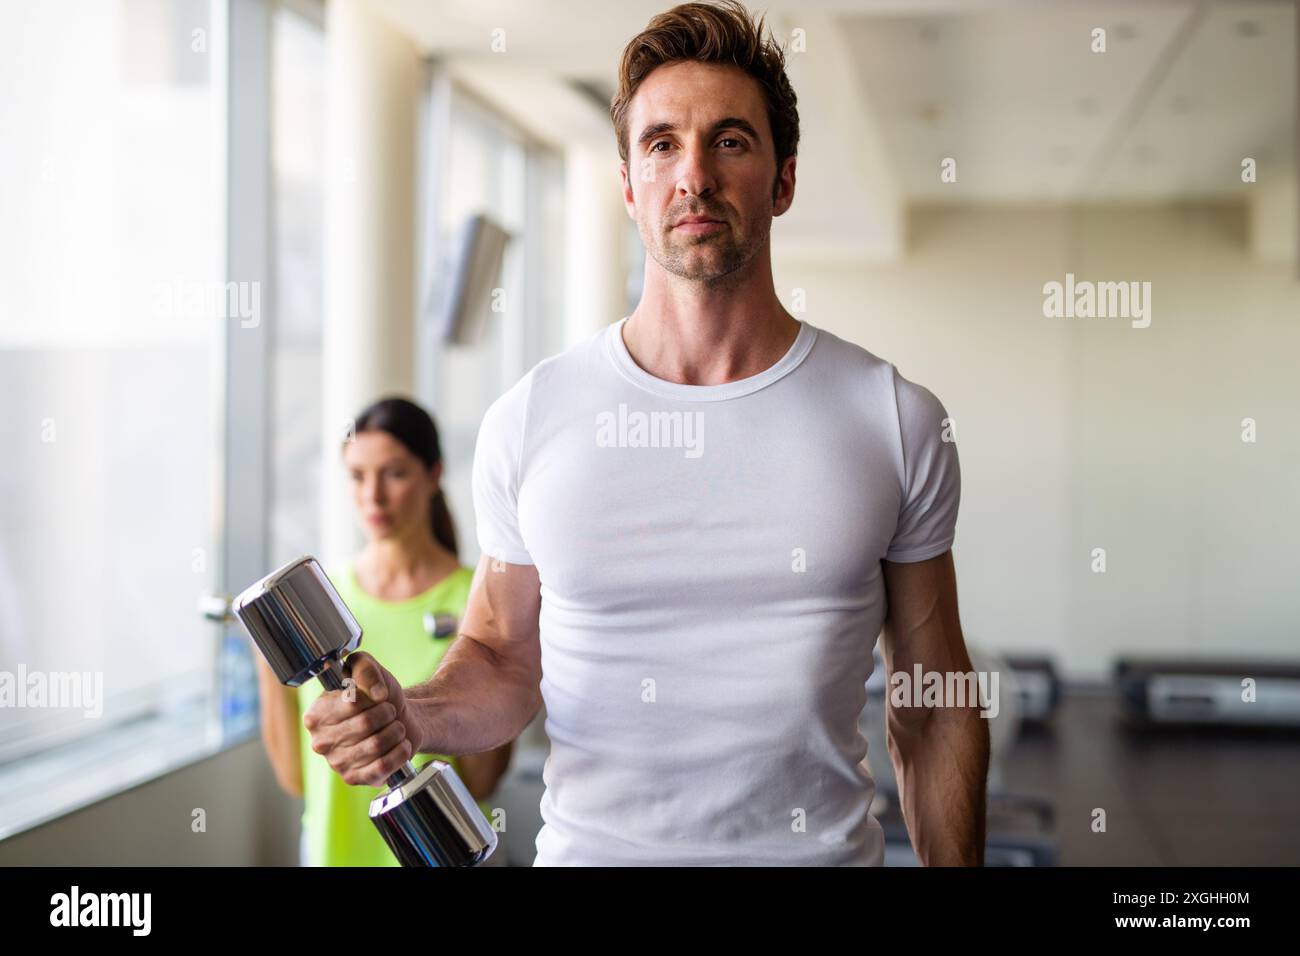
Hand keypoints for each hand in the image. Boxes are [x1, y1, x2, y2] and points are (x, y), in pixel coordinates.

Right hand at [301, 652, 418, 786]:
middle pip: (365, 724)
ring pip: (376, 745)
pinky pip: (383, 766)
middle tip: (390, 711)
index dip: (373, 697)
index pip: (352, 704)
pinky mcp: (355, 779)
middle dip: (388, 713)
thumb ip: (365, 668)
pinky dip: (400, 752)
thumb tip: (376, 693)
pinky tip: (401, 744)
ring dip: (396, 731)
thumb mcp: (369, 668)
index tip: (378, 696)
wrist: (398, 719)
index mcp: (316, 714)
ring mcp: (336, 763)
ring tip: (396, 727)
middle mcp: (321, 741)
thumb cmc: (378, 696)